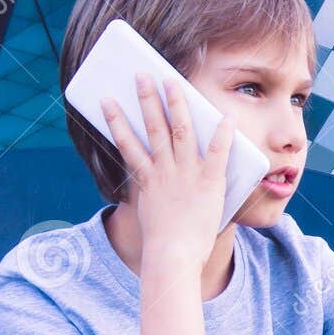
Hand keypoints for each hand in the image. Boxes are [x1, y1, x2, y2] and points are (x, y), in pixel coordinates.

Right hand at [100, 74, 235, 272]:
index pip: (128, 144)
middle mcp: (164, 172)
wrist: (173, 258)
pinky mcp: (208, 183)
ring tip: (170, 81)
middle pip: (153, 128)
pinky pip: (215, 152)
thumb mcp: (152, 214)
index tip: (108, 100)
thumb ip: (152, 194)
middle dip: (146, 99)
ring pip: (178, 131)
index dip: (116, 121)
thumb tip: (153, 181)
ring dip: (174, 104)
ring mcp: (185, 175)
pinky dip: (221, 133)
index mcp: (148, 180)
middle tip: (142, 75)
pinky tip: (225, 115)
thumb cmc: (164, 244)